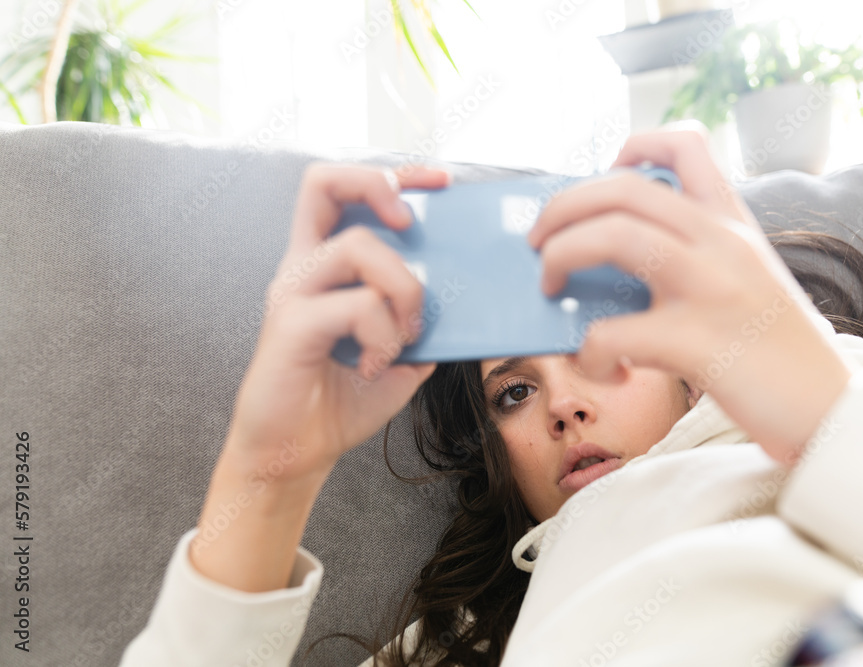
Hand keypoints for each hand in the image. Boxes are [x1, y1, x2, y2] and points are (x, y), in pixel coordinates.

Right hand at [223, 163, 450, 484]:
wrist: (294, 453)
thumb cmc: (337, 403)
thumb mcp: (397, 357)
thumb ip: (420, 325)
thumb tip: (463, 307)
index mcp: (325, 268)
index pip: (347, 194)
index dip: (392, 174)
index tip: (438, 182)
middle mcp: (303, 267)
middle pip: (323, 182)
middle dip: (379, 185)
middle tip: (411, 224)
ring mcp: (293, 291)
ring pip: (359, 248)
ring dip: (402, 289)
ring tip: (403, 334)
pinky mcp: (291, 324)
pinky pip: (357, 306)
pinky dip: (383, 336)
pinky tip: (373, 365)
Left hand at [526, 124, 851, 463]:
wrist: (836, 413)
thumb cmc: (779, 354)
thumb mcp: (746, 284)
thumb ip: (692, 261)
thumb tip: (601, 271)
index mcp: (734, 224)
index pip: (686, 144)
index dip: (634, 145)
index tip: (607, 173)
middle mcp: (724, 243)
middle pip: (623, 188)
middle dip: (561, 208)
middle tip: (538, 243)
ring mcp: (714, 289)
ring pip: (614, 238)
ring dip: (562, 257)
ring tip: (548, 288)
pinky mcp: (701, 344)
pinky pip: (614, 332)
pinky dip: (589, 351)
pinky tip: (605, 369)